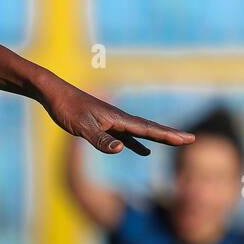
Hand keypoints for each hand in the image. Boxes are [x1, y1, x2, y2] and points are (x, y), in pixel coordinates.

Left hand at [37, 77, 194, 155]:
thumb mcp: (82, 127)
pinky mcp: (102, 125)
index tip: (189, 139)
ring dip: (156, 138)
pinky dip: (136, 143)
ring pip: (139, 132)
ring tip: (174, 142)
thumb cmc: (66, 108)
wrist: (53, 93)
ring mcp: (111, 121)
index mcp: (117, 118)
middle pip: (149, 128)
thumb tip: (121, 149)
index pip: (148, 129)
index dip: (168, 135)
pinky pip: (125, 136)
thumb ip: (100, 139)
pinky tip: (143, 150)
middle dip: (169, 135)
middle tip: (190, 139)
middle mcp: (118, 119)